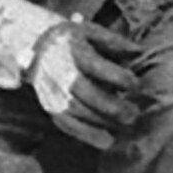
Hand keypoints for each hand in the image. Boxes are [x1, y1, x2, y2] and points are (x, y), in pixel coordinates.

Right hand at [27, 21, 142, 149]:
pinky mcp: (50, 106)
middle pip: (86, 93)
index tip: (135, 85)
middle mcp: (60, 73)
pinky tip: (106, 141)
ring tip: (125, 126)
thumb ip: (113, 42)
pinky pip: (66, 124)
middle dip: (111, 106)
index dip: (118, 77)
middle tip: (134, 114)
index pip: (96, 67)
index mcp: (73, 52)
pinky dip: (86, 134)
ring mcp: (52, 92)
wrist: (34, 47)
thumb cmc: (71, 40)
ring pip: (76, 112)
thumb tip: (138, 51)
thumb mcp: (89, 31)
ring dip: (102, 122)